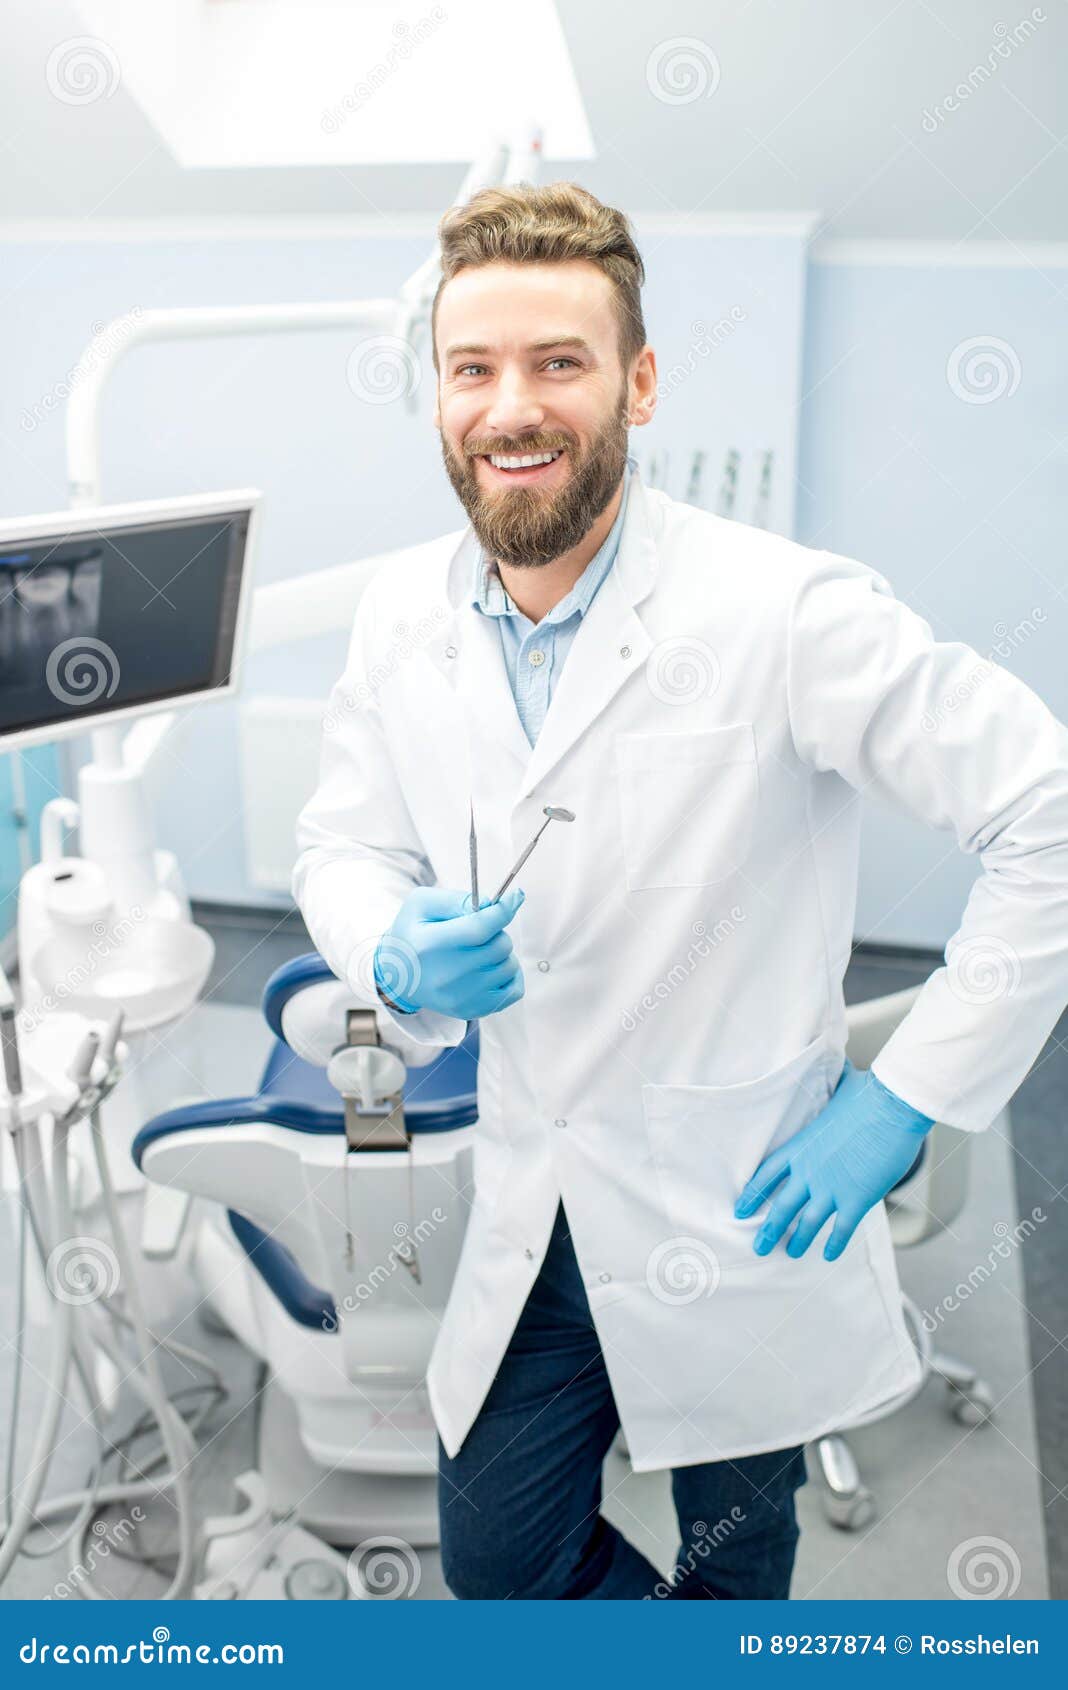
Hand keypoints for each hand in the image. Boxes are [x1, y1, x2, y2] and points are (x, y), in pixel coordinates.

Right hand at [373, 886, 524, 1020]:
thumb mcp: (421, 905)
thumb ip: (455, 900)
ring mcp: (461, 996)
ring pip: (510, 966)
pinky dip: (509, 975)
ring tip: (481, 950)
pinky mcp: (472, 1009)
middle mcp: (447, 975)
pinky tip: (492, 967)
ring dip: (502, 953)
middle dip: (497, 931)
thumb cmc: (412, 936)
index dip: (503, 910)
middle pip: (500, 945)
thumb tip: (490, 905)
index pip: (480, 927)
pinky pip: (514, 990)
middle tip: (480, 931)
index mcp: (431, 944)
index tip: (515, 897)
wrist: (396, 976)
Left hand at [734, 1059, 933, 1259]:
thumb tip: (836, 1061)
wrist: (892, 1105)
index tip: (740, 1210)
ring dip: (797, 1240)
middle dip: (769, 1229)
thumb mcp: (838, 1089)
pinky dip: (834, 1244)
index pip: (767, 1174)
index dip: (753, 1194)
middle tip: (758, 1246)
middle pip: (781, 1206)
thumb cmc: (868, 1092)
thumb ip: (830, 1085)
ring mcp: (831, 1187)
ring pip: (807, 1222)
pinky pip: (841, 1229)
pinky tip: (828, 1256)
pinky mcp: (856, 1199)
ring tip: (791, 1253)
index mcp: (800, 1146)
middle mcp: (809, 1170)